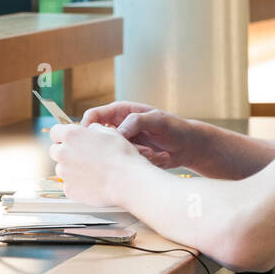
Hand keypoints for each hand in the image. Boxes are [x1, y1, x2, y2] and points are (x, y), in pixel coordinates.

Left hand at [47, 122, 146, 206]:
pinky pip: (69, 185)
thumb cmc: (121, 156)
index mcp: (71, 136)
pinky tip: (92, 182)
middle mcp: (63, 153)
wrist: (127, 181)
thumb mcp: (110, 132)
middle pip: (55, 151)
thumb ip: (94, 128)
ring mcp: (65, 173)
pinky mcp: (69, 190)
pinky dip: (77, 184)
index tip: (69, 140)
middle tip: (82, 156)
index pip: (55, 132)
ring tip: (91, 171)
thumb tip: (91, 129)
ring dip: (71, 168)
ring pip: (61, 169)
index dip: (62, 135)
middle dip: (65, 152)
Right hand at [80, 101, 198, 170]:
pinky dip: (137, 161)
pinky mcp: (128, 156)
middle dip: (113, 146)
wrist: (187, 147)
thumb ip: (136, 121)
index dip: (87, 127)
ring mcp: (123, 143)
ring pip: (111, 152)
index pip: (93, 116)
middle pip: (99, 138)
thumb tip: (117, 132)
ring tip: (152, 152)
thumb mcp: (157, 120)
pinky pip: (123, 162)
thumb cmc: (175, 128)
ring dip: (131, 154)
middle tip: (134, 149)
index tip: (89, 141)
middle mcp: (118, 127)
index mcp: (121, 111)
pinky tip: (155, 157)